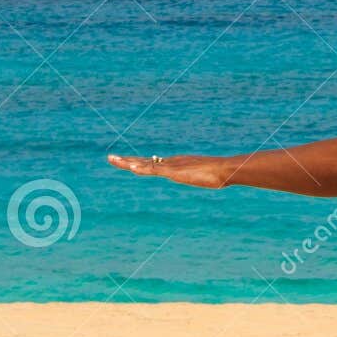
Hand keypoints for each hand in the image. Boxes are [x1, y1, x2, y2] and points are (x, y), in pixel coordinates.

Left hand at [107, 153, 227, 188]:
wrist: (226, 169)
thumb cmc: (220, 173)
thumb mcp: (206, 176)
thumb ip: (206, 176)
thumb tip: (215, 179)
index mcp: (176, 165)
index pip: (152, 163)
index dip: (138, 162)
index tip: (126, 161)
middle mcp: (171, 163)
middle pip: (144, 161)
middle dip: (126, 160)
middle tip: (110, 157)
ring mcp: (172, 167)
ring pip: (145, 164)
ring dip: (127, 162)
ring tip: (112, 159)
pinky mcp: (175, 171)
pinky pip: (155, 170)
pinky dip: (142, 168)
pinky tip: (131, 167)